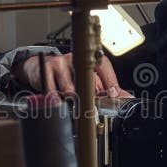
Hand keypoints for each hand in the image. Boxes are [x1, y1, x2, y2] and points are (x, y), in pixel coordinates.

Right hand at [15, 53, 132, 97]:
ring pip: (69, 89)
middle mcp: (75, 59)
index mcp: (87, 59)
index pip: (103, 65)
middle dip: (89, 97)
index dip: (110, 80)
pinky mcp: (45, 70)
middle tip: (90, 107)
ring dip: (71, 101)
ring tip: (71, 104)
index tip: (112, 94)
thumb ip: (106, 87)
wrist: (39, 67)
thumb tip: (127, 97)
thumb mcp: (87, 78)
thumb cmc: (67, 75)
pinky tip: (57, 101)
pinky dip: (56, 101)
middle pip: (86, 80)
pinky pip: (52, 92)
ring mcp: (60, 63)